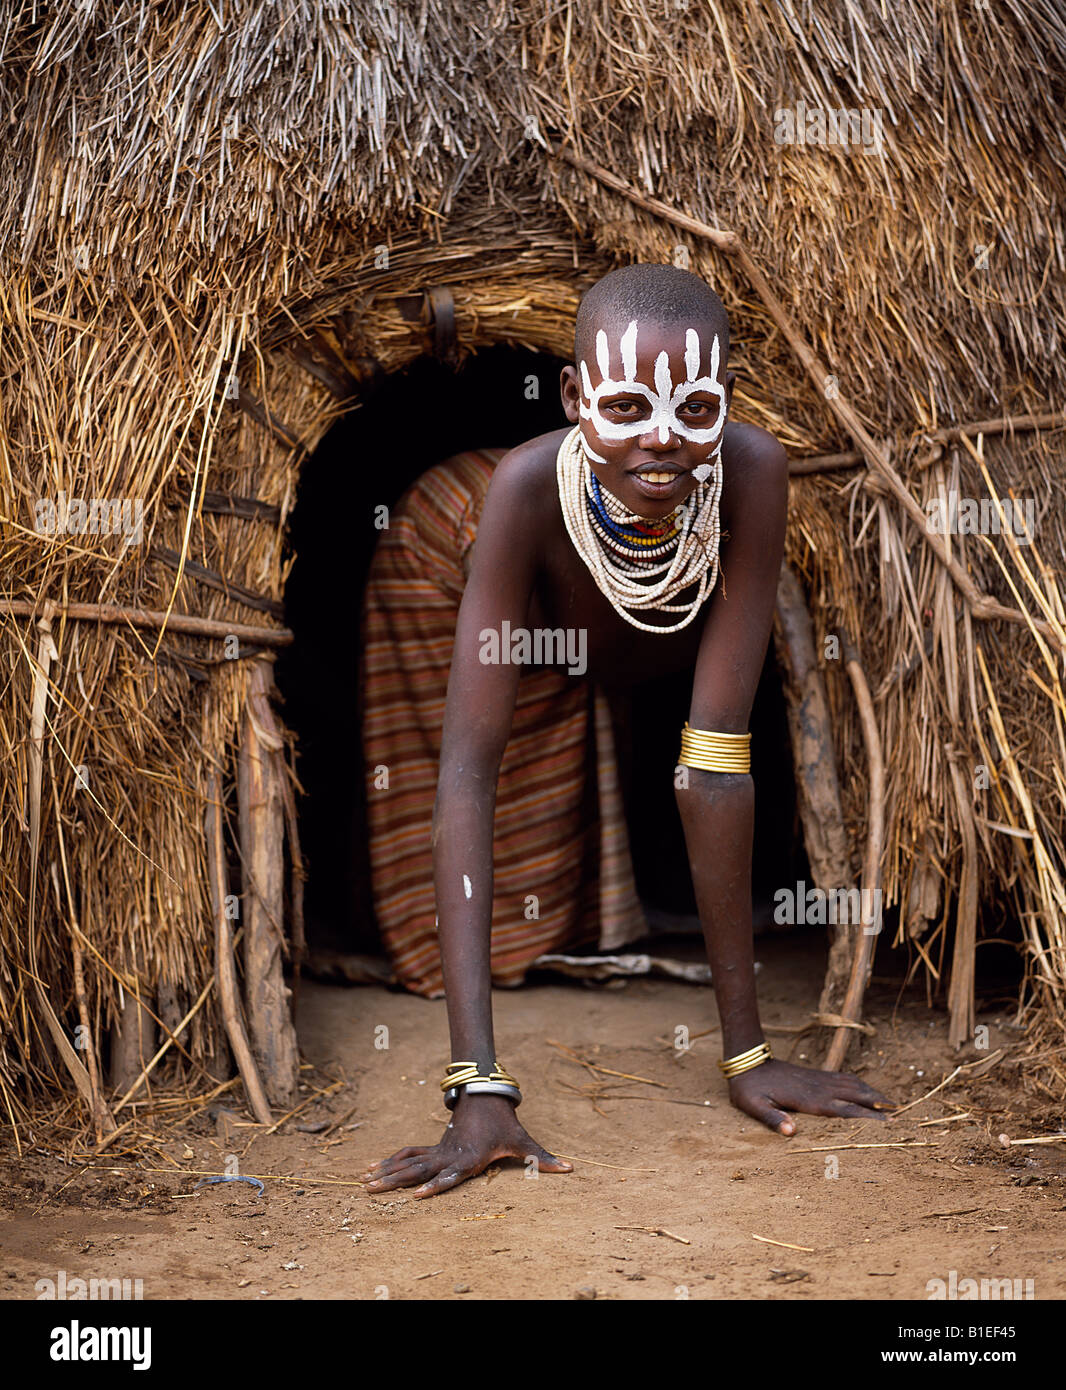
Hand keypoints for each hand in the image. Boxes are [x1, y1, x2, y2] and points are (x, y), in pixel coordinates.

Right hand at [361, 1093, 571, 1198]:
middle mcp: (449, 1155)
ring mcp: (439, 1150)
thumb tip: (572, 1168)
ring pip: (407, 1162)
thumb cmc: (506, 1124)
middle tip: (371, 1189)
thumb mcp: (525, 1141)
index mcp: (468, 1158)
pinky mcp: (435, 1147)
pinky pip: (409, 1154)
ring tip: (362, 1181)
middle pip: (417, 1170)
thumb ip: (545, 1158)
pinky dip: (391, 1160)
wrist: (488, 1096)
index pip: (449, 1175)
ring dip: (385, 1171)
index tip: (416, 1196)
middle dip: (394, 1181)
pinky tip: (372, 1167)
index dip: (434, 1186)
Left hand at [728, 1059, 891, 1135]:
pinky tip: (865, 1087)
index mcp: (809, 1100)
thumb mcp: (755, 1107)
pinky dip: (859, 1082)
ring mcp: (818, 1079)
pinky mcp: (815, 1074)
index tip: (887, 1122)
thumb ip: (773, 1119)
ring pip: (851, 1084)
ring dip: (871, 1091)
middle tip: (900, 1113)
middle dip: (877, 1103)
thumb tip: (791, 1133)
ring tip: (891, 1102)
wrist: (746, 1060)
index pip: (844, 1109)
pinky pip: (842, 1077)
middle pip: (855, 1095)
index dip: (866, 1116)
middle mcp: (818, 1088)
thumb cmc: (749, 1088)